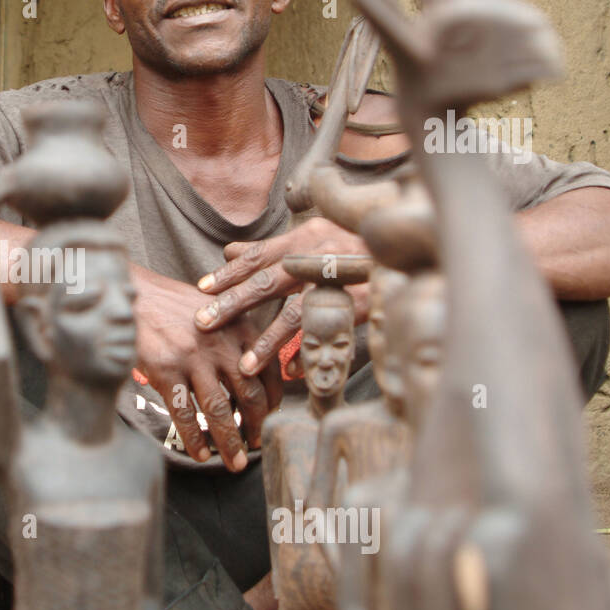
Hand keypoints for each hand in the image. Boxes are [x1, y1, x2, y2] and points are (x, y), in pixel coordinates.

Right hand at [132, 267, 282, 469]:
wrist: (133, 295)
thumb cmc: (173, 305)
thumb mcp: (215, 310)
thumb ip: (236, 335)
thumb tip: (251, 371)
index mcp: (239, 328)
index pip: (268, 372)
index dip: (272, 402)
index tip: (268, 419)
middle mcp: (221, 344)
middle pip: (248, 395)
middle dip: (256, 427)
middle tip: (255, 447)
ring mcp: (193, 358)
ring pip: (220, 410)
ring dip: (230, 441)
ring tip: (234, 462)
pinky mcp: (166, 370)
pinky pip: (185, 413)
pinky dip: (195, 438)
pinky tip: (200, 454)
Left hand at [195, 218, 369, 376]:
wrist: (406, 249)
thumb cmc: (352, 246)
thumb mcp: (311, 237)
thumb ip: (270, 249)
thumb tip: (229, 251)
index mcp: (303, 239)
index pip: (258, 256)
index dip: (228, 273)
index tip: (202, 289)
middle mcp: (317, 256)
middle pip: (268, 282)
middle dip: (233, 304)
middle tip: (204, 324)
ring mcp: (338, 282)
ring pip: (296, 313)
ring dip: (268, 341)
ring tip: (245, 365)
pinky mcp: (359, 304)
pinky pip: (327, 334)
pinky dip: (308, 354)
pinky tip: (290, 372)